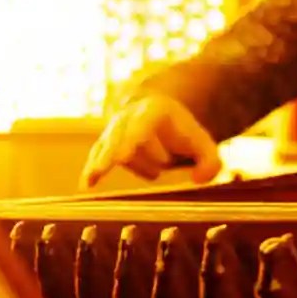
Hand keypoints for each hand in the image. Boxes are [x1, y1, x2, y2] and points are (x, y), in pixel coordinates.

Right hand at [79, 94, 221, 188]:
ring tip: (162, 167)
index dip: (137, 140)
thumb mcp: (203, 143)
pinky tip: (86, 185)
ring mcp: (113, 132)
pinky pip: (96, 157)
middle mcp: (128, 118)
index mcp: (153, 112)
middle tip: (119, 158)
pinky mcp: (104, 146)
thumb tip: (198, 180)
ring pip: (118, 156)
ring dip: (145, 169)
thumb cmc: (181, 133)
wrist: (156, 116)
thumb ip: (210, 161)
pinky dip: (92, 170)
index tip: (127, 154)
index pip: (144, 127)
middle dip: (118, 148)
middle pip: (120, 137)